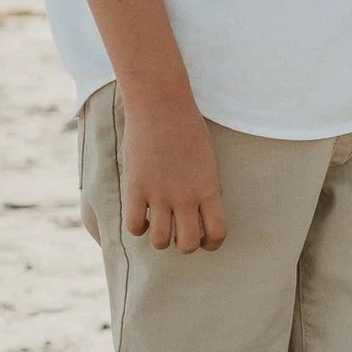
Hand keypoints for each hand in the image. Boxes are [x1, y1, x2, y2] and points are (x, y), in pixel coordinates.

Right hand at [121, 91, 225, 252]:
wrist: (162, 106)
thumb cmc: (188, 128)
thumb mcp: (208, 160)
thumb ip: (205, 187)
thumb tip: (200, 211)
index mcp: (210, 189)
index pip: (217, 233)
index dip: (212, 244)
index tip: (206, 242)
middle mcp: (186, 197)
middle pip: (187, 244)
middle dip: (185, 246)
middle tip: (180, 236)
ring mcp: (160, 194)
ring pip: (160, 241)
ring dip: (160, 240)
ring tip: (159, 227)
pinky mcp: (136, 189)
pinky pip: (134, 226)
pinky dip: (138, 228)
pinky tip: (141, 216)